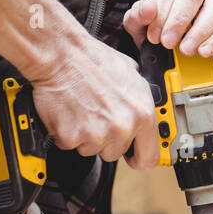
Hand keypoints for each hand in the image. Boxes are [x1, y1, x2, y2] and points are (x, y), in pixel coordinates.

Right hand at [25, 38, 159, 167]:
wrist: (63, 56)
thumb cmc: (94, 61)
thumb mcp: (133, 76)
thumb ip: (141, 103)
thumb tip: (145, 116)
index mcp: (142, 114)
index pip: (149, 157)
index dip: (139, 157)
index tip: (134, 156)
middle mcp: (122, 127)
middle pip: (116, 153)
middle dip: (107, 140)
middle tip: (98, 116)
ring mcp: (96, 134)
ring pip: (92, 150)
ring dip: (86, 136)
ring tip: (84, 110)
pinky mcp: (72, 137)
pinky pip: (70, 145)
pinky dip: (67, 133)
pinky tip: (70, 113)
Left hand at [123, 0, 212, 55]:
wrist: (170, 36)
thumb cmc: (156, 23)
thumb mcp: (139, 21)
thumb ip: (138, 14)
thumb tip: (148, 9)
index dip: (162, 11)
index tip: (155, 35)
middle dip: (180, 21)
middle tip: (169, 43)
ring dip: (202, 31)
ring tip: (188, 50)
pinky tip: (205, 51)